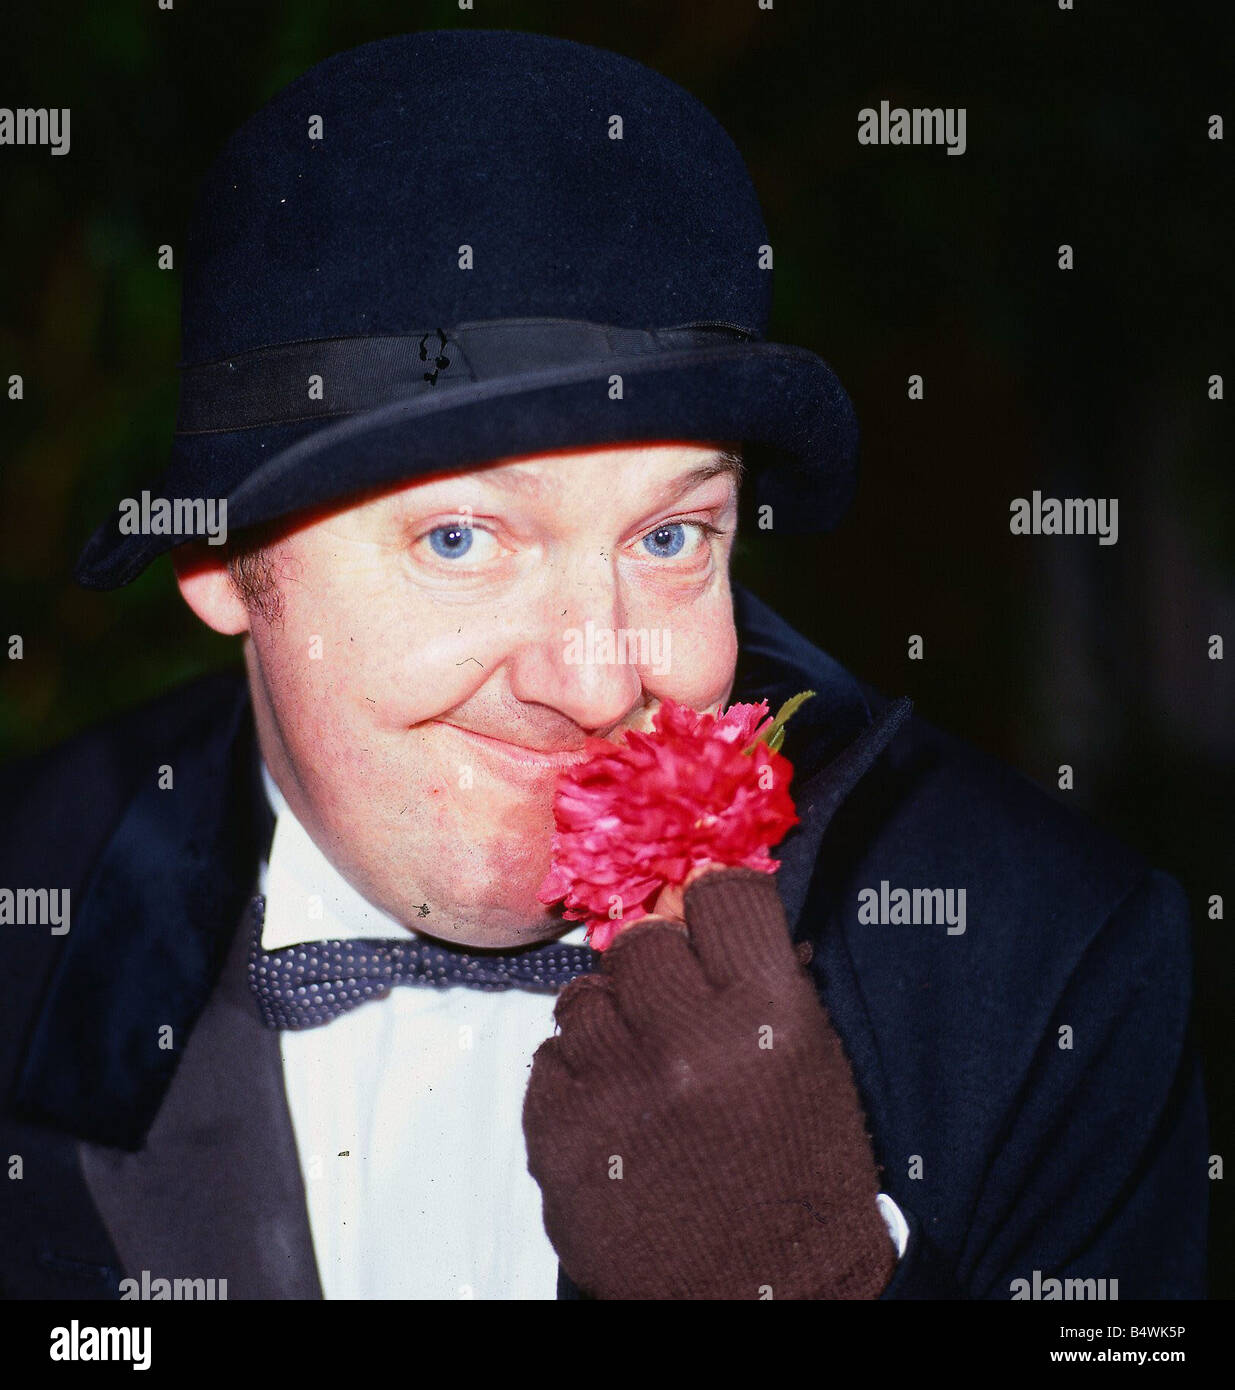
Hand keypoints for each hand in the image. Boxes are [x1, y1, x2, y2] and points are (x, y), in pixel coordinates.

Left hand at [523, 865, 896, 1298]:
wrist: (769, 1307)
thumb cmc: (799, 1184)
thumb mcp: (815, 1069)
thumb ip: (764, 984)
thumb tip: (707, 911)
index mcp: (770, 1016)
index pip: (721, 894)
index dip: (713, 904)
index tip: (707, 923)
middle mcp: (689, 1040)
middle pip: (641, 940)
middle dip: (656, 972)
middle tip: (673, 1015)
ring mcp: (617, 1087)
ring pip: (584, 996)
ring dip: (610, 1025)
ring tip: (642, 1074)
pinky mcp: (559, 1136)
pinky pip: (548, 1060)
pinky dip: (576, 1081)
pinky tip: (615, 1116)